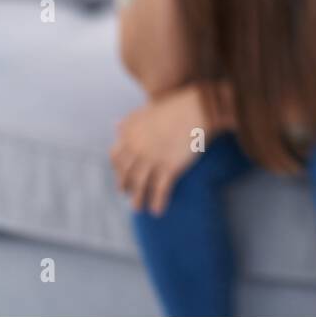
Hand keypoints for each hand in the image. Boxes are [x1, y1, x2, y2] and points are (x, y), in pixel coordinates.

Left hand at [111, 86, 208, 215]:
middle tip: (129, 193)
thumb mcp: (147, 110)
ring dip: (138, 200)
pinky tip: (158, 211)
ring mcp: (153, 159)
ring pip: (139, 186)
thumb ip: (130, 121)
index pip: (116, 157)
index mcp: (129, 134)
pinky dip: (157, 202)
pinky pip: (160, 190)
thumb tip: (115, 126)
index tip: (123, 174)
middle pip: (126, 174)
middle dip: (126, 186)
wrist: (199, 106)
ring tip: (139, 209)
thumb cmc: (176, 105)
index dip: (118, 168)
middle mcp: (137, 148)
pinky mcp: (170, 167)